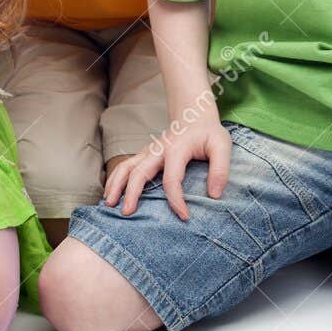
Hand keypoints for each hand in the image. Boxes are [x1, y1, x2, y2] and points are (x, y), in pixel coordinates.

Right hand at [104, 113, 230, 220]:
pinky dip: (115, 180)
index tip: (184, 216)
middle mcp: (158, 150)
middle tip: (127, 213)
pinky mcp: (144, 154)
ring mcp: (148, 151)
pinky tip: (110, 194)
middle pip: (139, 172)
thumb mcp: (222, 146)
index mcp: (177, 149)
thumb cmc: (208, 133)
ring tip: (109, 204)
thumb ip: (220, 170)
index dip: (176, 200)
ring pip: (126, 167)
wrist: (194, 114)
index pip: (172, 179)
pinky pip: (125, 167)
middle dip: (132, 193)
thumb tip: (215, 195)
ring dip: (115, 185)